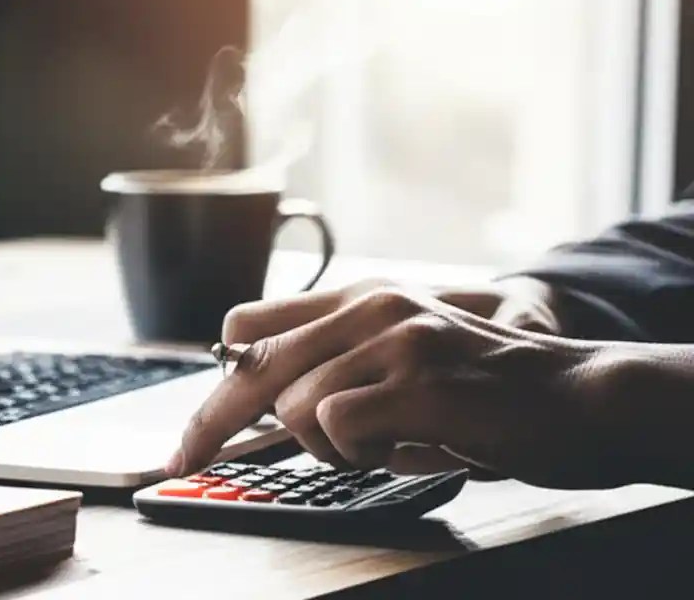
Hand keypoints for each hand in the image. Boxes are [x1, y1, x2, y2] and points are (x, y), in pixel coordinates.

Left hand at [168, 278, 625, 488]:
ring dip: (324, 448)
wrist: (580, 396)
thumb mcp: (404, 359)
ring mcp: (393, 340)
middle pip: (251, 366)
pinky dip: (358, 452)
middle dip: (209, 424)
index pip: (251, 326)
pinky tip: (404, 447)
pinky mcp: (417, 381)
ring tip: (379, 447)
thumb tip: (267, 409)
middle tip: (183, 463)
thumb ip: (341, 370)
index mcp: (359, 300)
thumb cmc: (487, 390)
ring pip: (293, 405)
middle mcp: (368, 307)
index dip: (218, 379)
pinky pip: (338, 424)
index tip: (200, 426)